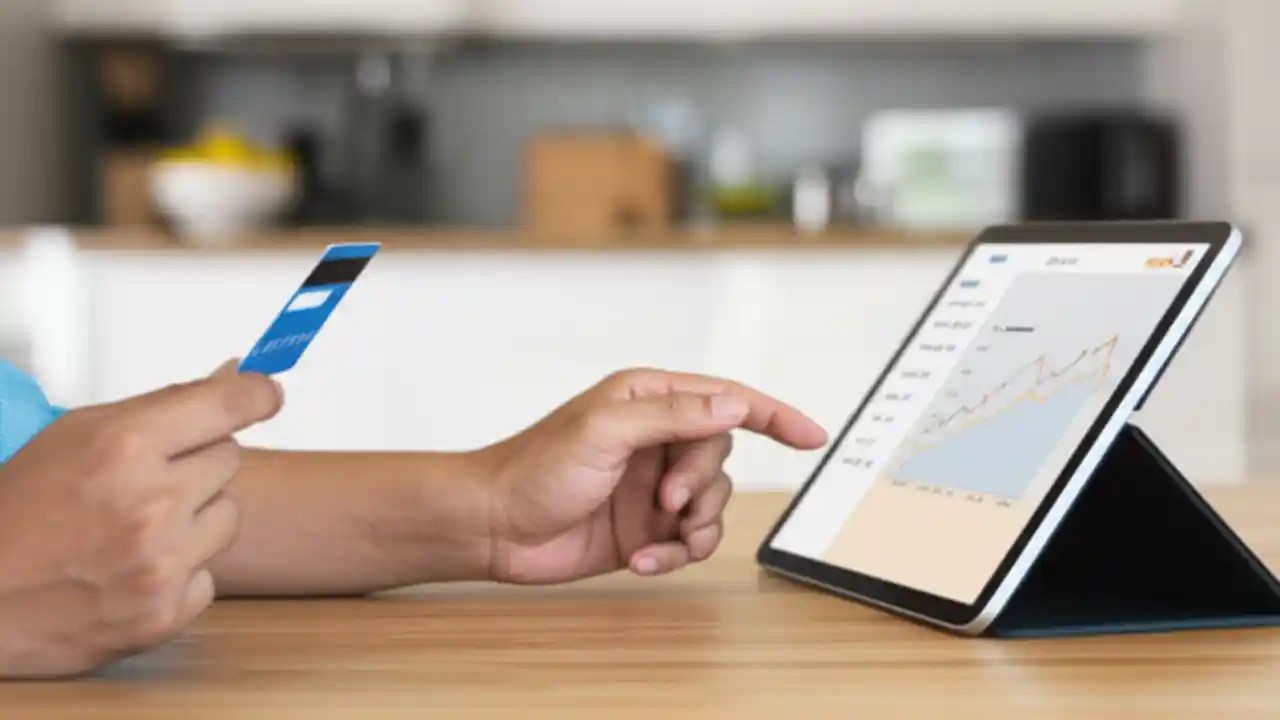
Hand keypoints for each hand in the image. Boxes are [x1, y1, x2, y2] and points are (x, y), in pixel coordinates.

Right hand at [0, 367, 281, 677]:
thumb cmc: (18, 510)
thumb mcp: (77, 435)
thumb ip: (162, 406)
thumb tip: (235, 375)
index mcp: (125, 446)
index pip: (230, 405)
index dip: (255, 395)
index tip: (264, 396)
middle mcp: (151, 503)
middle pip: (230, 459)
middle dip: (195, 464)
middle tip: (145, 481)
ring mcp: (161, 563)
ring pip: (229, 516)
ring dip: (196, 518)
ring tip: (137, 528)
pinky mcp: (164, 613)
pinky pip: (210, 575)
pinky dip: (181, 573)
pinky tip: (133, 570)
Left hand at [482, 369, 826, 583]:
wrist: (494, 526)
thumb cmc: (535, 466)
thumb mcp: (606, 431)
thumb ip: (674, 416)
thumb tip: (734, 404)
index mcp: (648, 399)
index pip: (726, 400)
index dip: (774, 415)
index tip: (813, 435)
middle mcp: (655, 438)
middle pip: (721, 456)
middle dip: (703, 482)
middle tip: (668, 499)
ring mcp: (652, 484)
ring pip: (712, 503)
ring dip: (695, 525)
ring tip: (658, 534)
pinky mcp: (645, 526)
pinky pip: (687, 540)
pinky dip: (672, 554)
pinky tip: (641, 559)